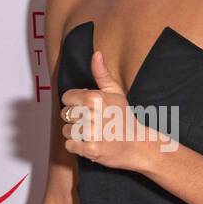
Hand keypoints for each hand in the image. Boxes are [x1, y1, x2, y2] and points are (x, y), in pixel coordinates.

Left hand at [60, 50, 150, 169]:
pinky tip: (90, 143)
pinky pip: (70, 145)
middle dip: (76, 118)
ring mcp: (90, 133)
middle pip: (65, 114)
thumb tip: (96, 54)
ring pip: (66, 130)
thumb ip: (102, 73)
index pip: (67, 98)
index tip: (88, 109)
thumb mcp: (115, 92)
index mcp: (94, 98)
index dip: (76, 103)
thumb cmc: (124, 117)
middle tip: (92, 122)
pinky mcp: (90, 149)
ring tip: (92, 133)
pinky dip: (77, 146)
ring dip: (76, 133)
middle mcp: (91, 114)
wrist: (137, 144)